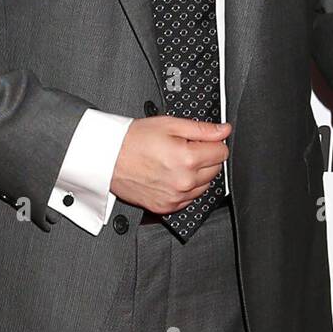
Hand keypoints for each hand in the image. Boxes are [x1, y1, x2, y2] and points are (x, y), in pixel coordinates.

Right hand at [110, 116, 231, 214]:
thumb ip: (203, 129)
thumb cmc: (134, 140)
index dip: (213, 142)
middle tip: (185, 148)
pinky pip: (189, 198)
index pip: (222, 152)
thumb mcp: (170, 124)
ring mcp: (175, 197)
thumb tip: (224, 130)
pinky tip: (171, 175)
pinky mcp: (166, 207)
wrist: (108, 158)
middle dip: (206, 157)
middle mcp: (184, 182)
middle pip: (216, 169)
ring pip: (204, 185)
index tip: (202, 140)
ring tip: (176, 161)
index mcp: (188, 159)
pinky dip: (185, 188)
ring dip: (197, 174)